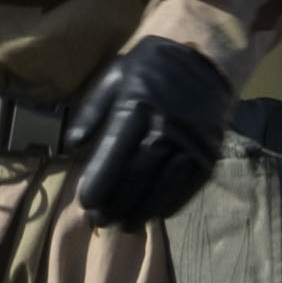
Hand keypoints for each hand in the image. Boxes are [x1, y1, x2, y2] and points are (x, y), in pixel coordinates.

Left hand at [66, 38, 232, 227]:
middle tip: (100, 221)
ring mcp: (192, 140)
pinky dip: (170, 204)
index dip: (100, 179)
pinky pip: (188, 186)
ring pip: (164, 185)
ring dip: (142, 210)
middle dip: (117, 202)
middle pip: (139, 173)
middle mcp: (167, 124)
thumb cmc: (151, 68)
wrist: (205, 57)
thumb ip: (92, 110)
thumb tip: (72, 146)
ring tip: (124, 225)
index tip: (86, 202)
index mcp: (139, 103)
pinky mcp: (209, 151)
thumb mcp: (116, 75)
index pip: (115, 149)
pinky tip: (153, 214)